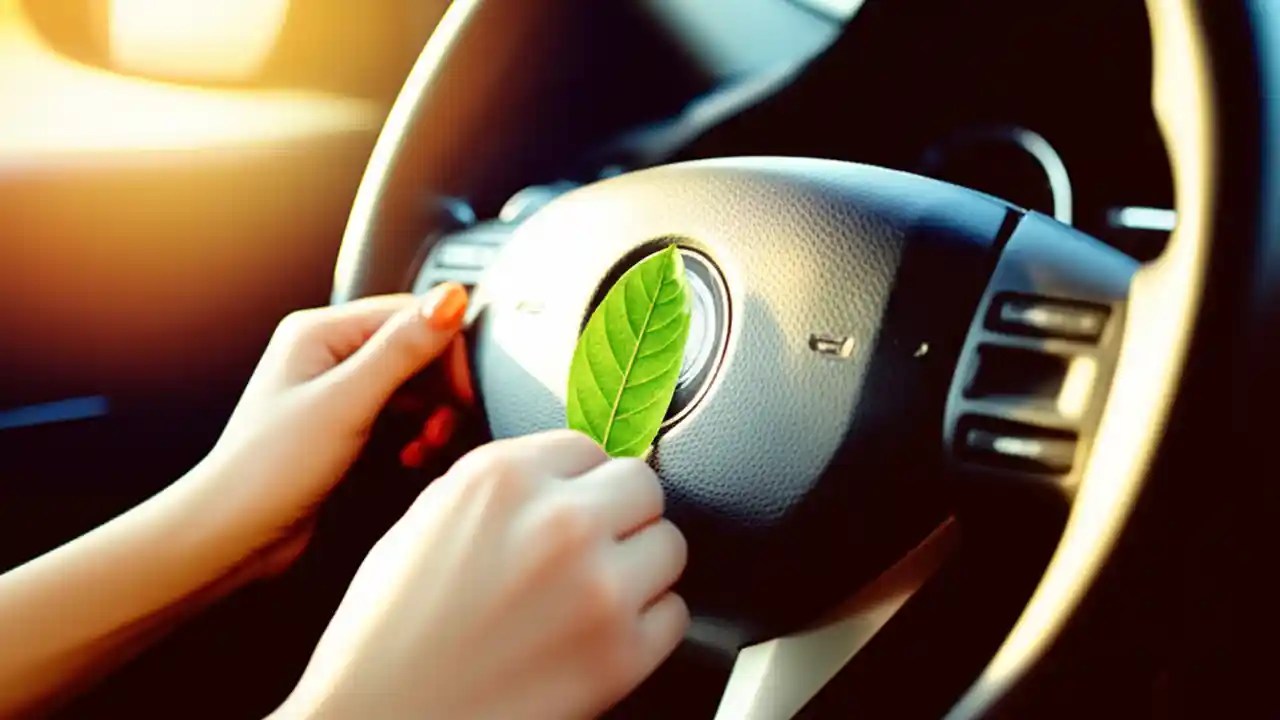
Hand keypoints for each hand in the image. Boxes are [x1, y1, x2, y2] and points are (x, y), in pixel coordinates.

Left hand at [179, 284, 468, 579]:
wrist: (234, 532)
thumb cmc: (271, 468)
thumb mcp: (347, 403)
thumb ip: (403, 349)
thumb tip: (450, 298)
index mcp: (320, 331)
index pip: (409, 314)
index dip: (446, 351)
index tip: (464, 393)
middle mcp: (327, 352)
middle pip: (414, 348)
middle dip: (439, 389)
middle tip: (442, 427)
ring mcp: (335, 389)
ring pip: (411, 384)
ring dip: (430, 414)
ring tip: (424, 445)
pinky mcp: (344, 424)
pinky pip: (399, 413)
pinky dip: (414, 432)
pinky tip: (410, 454)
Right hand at [276, 430, 689, 719]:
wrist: (382, 718)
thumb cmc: (389, 630)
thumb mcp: (430, 517)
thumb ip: (504, 483)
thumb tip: (564, 475)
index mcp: (503, 478)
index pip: (589, 447)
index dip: (580, 482)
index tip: (572, 504)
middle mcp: (558, 522)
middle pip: (643, 486)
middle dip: (620, 515)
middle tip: (592, 548)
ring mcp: (599, 588)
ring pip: (669, 545)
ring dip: (640, 567)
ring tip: (593, 594)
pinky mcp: (623, 654)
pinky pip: (673, 613)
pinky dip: (647, 625)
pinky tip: (600, 636)